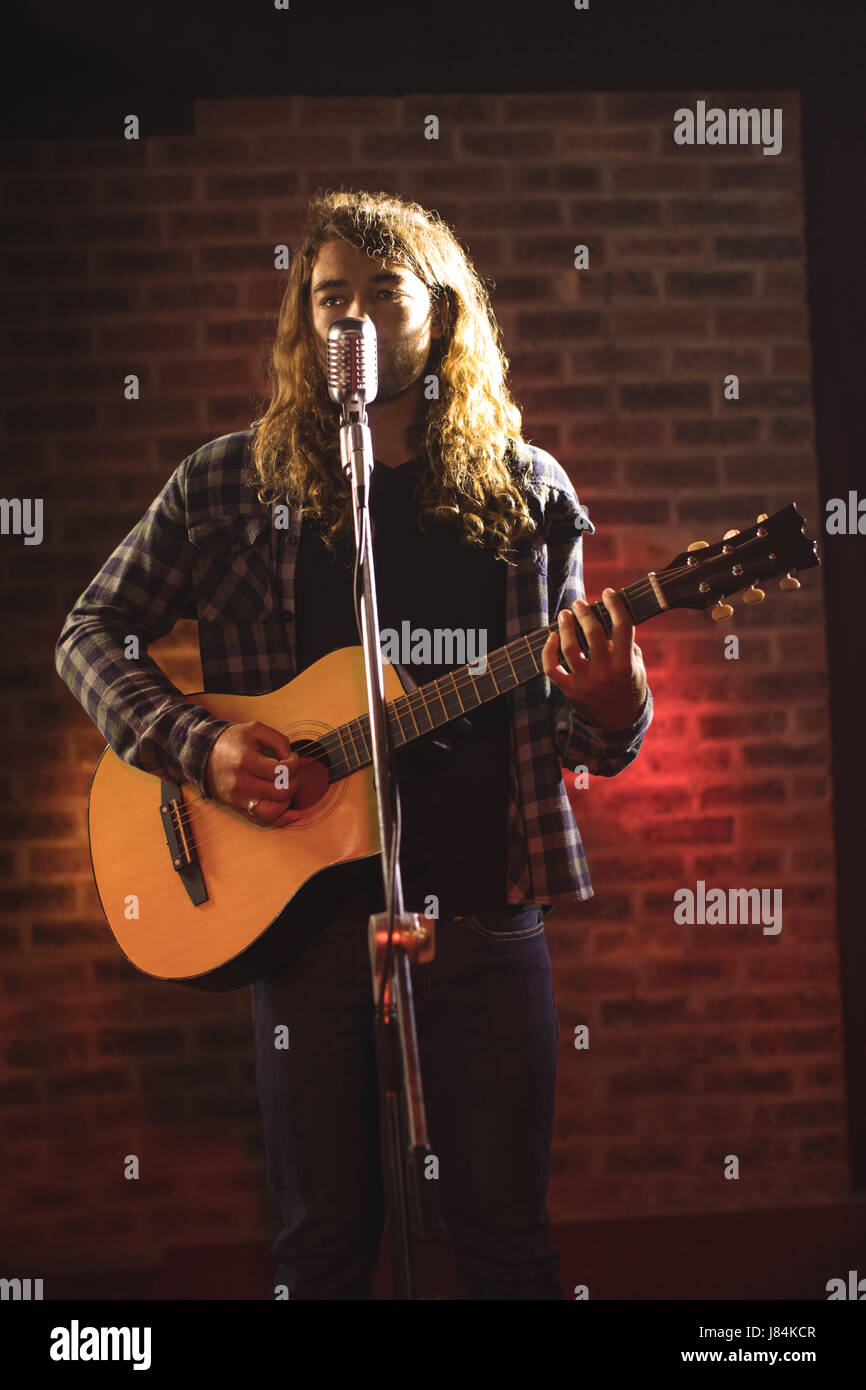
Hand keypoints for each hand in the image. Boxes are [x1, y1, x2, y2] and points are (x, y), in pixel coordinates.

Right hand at [205, 721, 303, 827]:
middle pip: (280, 792)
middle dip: (294, 782)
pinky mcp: (237, 808)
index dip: (294, 764)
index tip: (291, 758)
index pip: (281, 771)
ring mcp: (238, 799)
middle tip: (290, 773)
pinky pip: (262, 822)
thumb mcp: (255, 729)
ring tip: (286, 788)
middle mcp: (240, 783)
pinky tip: (290, 810)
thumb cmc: (232, 741)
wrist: (203, 755)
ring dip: (287, 801)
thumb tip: (291, 758)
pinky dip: (279, 819)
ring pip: (272, 812)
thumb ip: (278, 740)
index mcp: (245, 761)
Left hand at [542, 588, 646, 729]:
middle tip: (580, 604)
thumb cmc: (629, 687)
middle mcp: (606, 672)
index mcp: (626, 664)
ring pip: (570, 648)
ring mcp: (586, 682)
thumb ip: (628, 644)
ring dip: (565, 627)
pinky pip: (552, 668)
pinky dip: (548, 651)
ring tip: (565, 614)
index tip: (608, 592)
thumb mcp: (637, 667)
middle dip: (585, 613)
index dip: (615, 605)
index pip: (622, 626)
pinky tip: (552, 637)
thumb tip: (613, 617)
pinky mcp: (570, 690)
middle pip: (593, 633)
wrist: (619, 722)